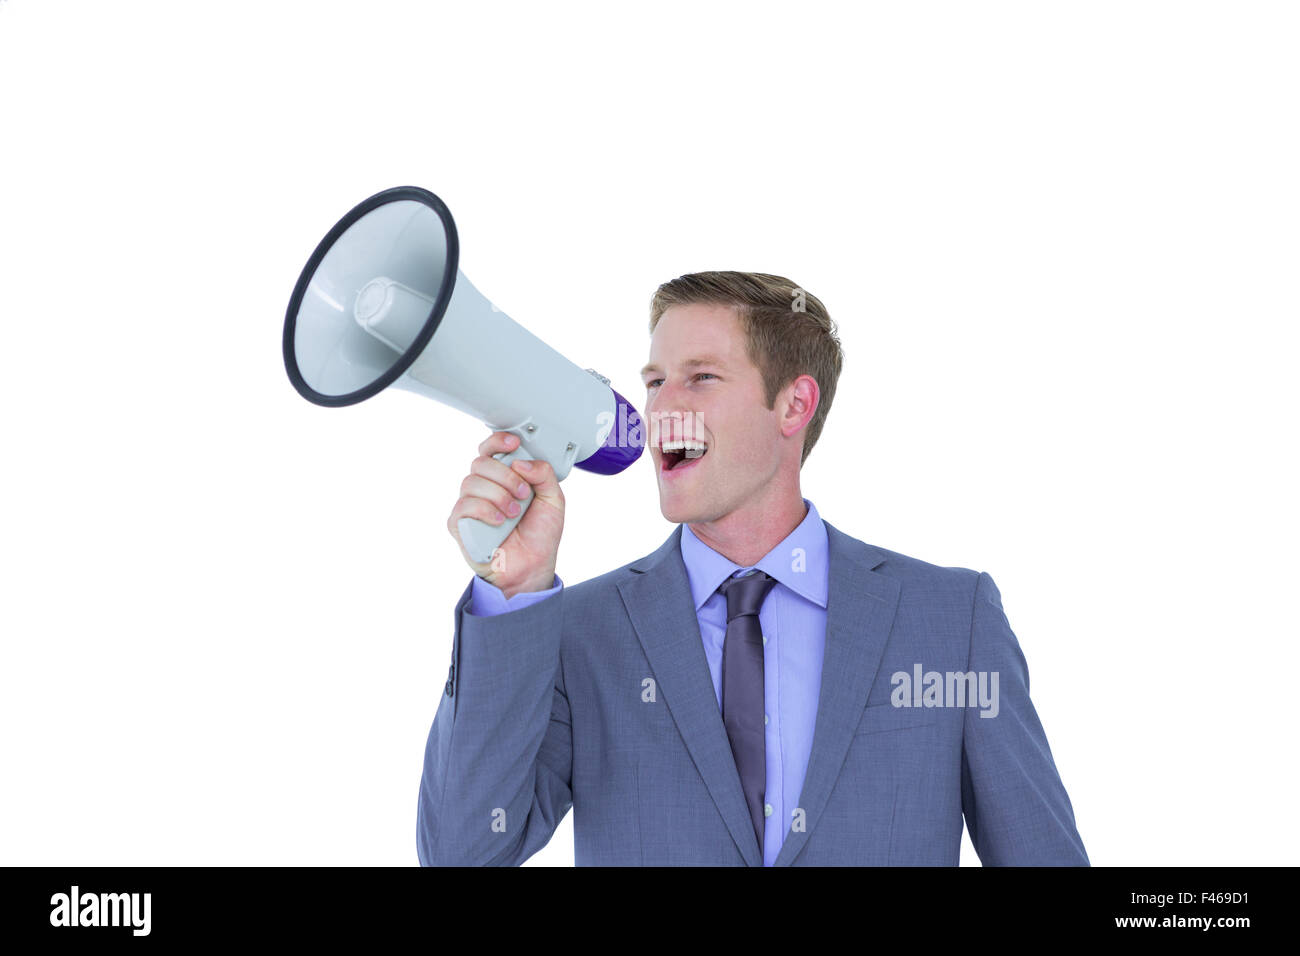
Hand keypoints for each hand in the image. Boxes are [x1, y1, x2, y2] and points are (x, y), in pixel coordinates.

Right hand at [447, 431, 564, 598]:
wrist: (532, 567)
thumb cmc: (539, 535)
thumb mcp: (554, 500)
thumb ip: (544, 474)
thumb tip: (521, 462)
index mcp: (504, 477)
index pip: (490, 449)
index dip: (498, 441)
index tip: (513, 443)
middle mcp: (484, 488)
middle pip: (481, 462)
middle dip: (506, 476)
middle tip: (523, 493)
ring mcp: (470, 505)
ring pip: (471, 482)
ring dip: (498, 495)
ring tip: (513, 512)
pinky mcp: (459, 524)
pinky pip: (463, 506)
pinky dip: (484, 510)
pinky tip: (499, 521)